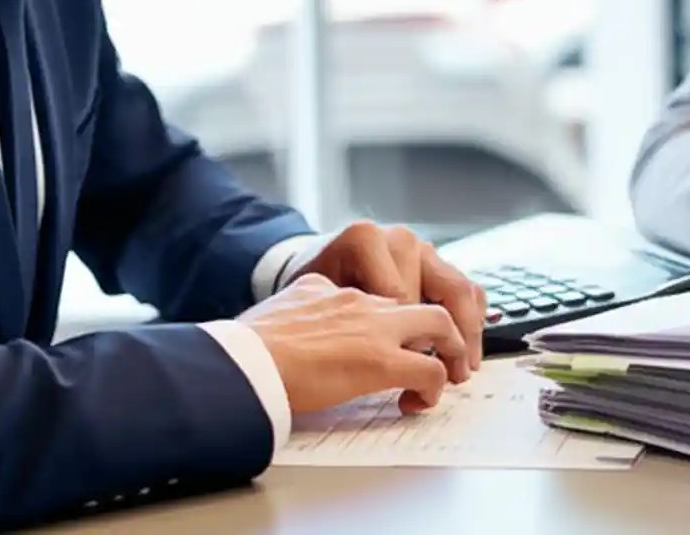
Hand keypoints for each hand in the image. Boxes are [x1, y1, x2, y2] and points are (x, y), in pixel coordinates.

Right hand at [240, 274, 468, 413]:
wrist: (239, 362)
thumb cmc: (244, 349)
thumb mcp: (277, 312)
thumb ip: (300, 310)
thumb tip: (298, 326)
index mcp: (330, 288)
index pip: (379, 294)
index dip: (395, 318)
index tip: (398, 338)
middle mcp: (357, 299)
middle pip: (418, 294)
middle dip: (439, 322)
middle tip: (444, 349)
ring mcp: (373, 327)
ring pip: (437, 323)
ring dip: (450, 348)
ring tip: (449, 373)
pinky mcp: (380, 360)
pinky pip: (428, 369)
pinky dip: (434, 387)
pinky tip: (420, 401)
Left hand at [290, 222, 485, 369]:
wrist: (310, 276)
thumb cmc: (308, 300)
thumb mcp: (314, 307)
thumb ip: (349, 322)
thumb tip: (387, 357)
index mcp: (365, 240)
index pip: (400, 297)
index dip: (406, 339)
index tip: (402, 368)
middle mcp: (398, 239)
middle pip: (441, 290)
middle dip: (452, 337)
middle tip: (453, 376)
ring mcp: (420, 249)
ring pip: (460, 288)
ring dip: (468, 332)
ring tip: (464, 368)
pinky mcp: (434, 263)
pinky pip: (465, 286)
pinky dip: (472, 316)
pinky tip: (468, 345)